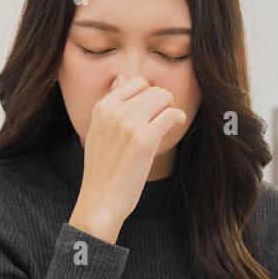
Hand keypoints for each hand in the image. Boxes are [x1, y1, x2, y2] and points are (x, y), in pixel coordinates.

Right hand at [68, 74, 187, 242]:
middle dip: (162, 103)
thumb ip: (112, 105)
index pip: (135, 81)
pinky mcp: (144, 139)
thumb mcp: (99, 131)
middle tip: (163, 120)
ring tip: (169, 124)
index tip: (153, 110)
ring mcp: (128, 123)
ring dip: (171, 109)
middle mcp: (113, 111)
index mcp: (101, 107)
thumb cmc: (104, 169)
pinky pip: (171, 114)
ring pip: (163, 97)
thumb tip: (122, 79)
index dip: (149, 94)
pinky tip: (176, 126)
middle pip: (152, 89)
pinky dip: (178, 118)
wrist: (100, 199)